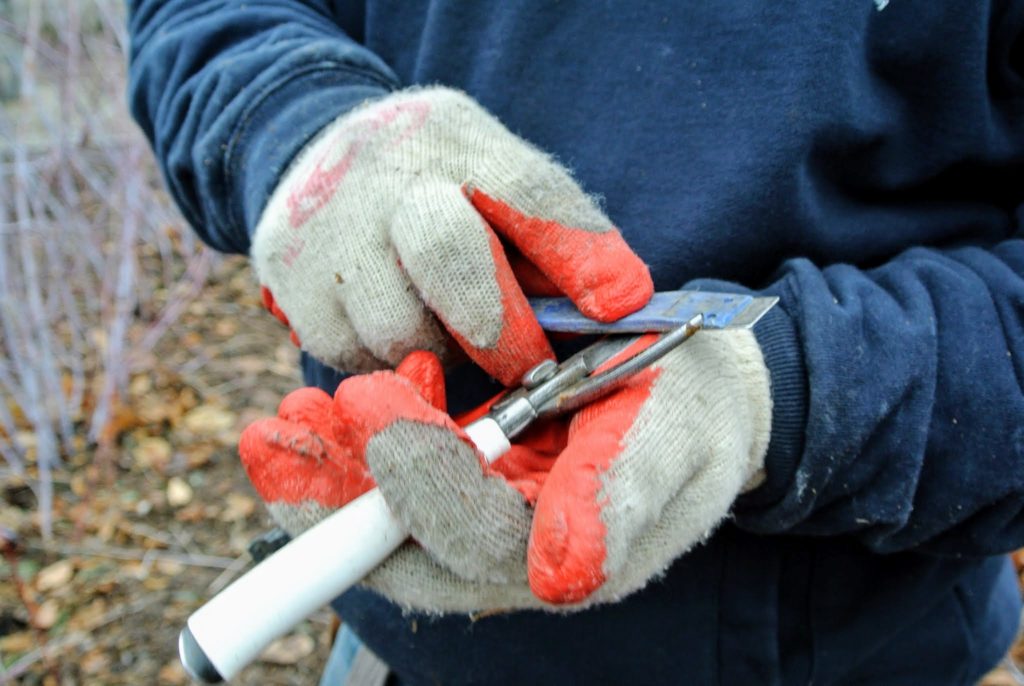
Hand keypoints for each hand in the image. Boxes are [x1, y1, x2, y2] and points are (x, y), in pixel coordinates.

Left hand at [241, 330, 770, 611]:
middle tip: (277, 435)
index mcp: (577, 552)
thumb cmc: (692, 407)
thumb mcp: (675, 430)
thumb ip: (623, 494)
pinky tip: (312, 421)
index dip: (420, 481)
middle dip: (337, 498)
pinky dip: (346, 462)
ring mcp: (489, 532)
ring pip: (390, 531)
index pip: (479, 537)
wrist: (691, 400)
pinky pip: (392, 499)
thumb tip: (567, 572)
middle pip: (413, 549)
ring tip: (273, 431)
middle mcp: (521, 558)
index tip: (373, 407)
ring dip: (325, 482)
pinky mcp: (468, 501)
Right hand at [252, 86, 652, 385]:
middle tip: (532, 366)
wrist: (308, 158)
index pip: (526, 188)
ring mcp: (327, 229)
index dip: (580, 251)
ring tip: (447, 326)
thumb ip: (553, 234)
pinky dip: (393, 358)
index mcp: (453, 137)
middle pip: (448, 254)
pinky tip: (397, 324)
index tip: (620, 306)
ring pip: (400, 327)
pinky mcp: (292, 285)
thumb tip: (622, 305)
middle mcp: (382, 173)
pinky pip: (359, 355)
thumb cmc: (430, 182)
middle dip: (503, 327)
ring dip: (442, 347)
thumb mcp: (491, 176)